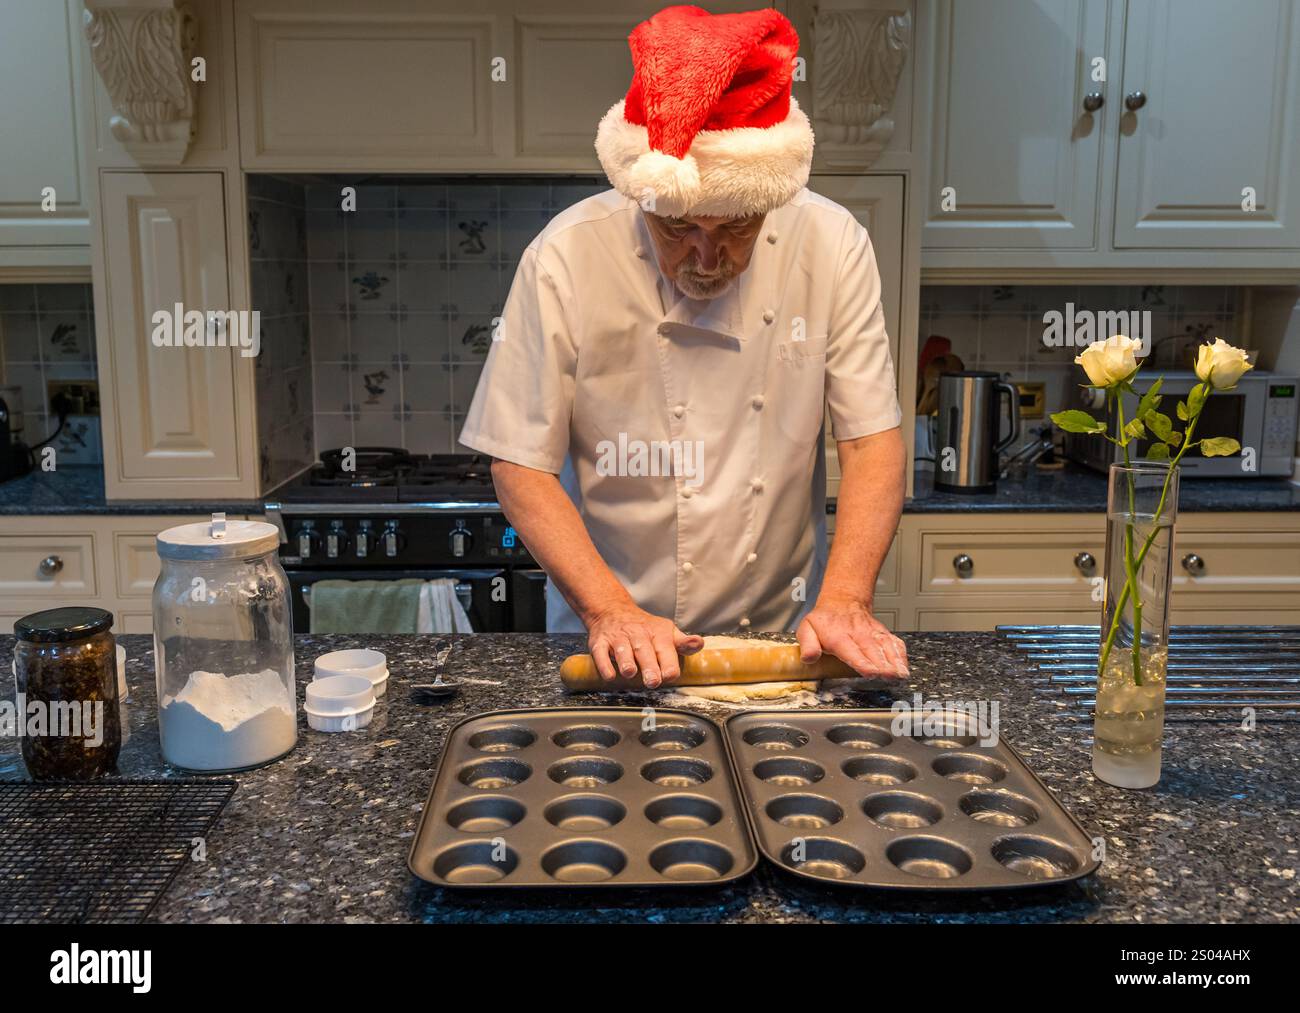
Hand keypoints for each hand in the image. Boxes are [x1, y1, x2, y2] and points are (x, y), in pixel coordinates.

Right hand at [586, 604, 703, 688]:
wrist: (612, 610)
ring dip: (626, 661)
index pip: (665, 648)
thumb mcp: (666, 632)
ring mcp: (617, 637)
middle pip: (644, 650)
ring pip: (622, 649)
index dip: (668, 663)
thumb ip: (683, 642)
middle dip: (648, 666)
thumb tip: (699, 644)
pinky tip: (610, 675)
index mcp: (657, 633)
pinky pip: (600, 652)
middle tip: (653, 681)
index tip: (670, 676)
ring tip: (630, 673)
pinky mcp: (599, 642)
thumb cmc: (644, 628)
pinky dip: (604, 664)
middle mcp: (637, 634)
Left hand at [796, 598, 908, 678]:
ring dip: (895, 661)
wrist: (842, 601)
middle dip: (882, 665)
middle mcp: (859, 635)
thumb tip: (809, 658)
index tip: (870, 672)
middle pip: (873, 651)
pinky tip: (904, 667)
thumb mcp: (806, 629)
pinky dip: (901, 654)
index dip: (862, 663)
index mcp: (838, 637)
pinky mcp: (883, 634)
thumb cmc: (824, 620)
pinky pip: (894, 643)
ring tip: (901, 675)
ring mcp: (873, 634)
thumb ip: (807, 645)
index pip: (852, 651)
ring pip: (886, 647)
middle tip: (890, 677)